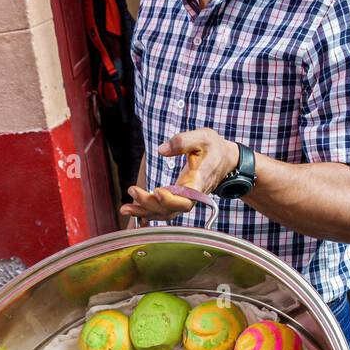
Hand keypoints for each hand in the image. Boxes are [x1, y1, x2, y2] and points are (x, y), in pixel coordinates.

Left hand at [119, 129, 239, 221]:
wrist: (225, 160)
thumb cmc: (213, 147)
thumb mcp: (203, 136)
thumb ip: (183, 141)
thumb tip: (162, 150)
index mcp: (200, 181)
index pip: (186, 199)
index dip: (171, 200)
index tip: (157, 191)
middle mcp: (192, 195)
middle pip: (171, 209)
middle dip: (150, 204)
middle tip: (132, 191)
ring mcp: (185, 199)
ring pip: (165, 213)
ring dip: (144, 212)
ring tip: (124, 209)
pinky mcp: (179, 199)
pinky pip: (163, 210)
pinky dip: (148, 212)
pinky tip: (133, 210)